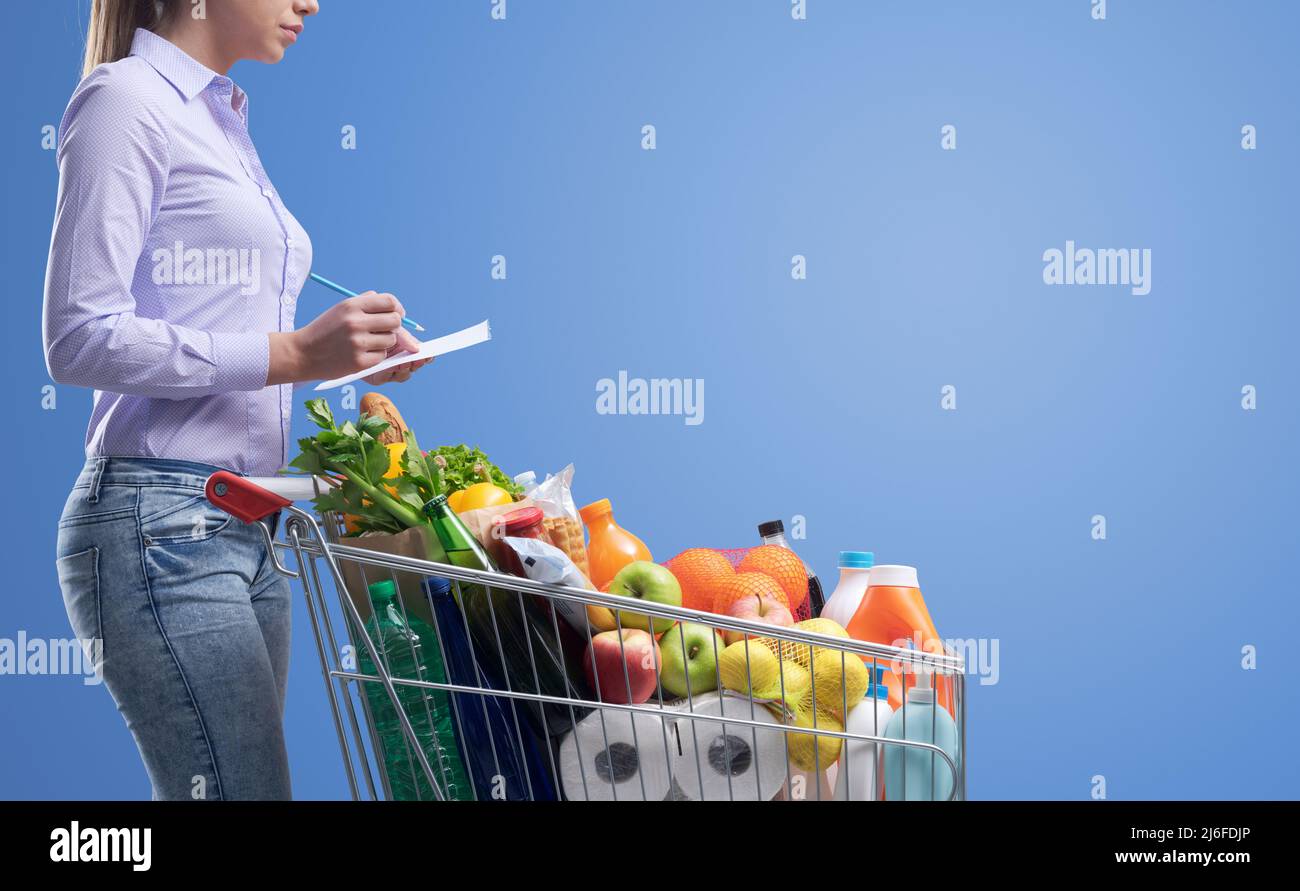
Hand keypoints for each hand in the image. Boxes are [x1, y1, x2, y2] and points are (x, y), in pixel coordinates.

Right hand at [267, 291, 428, 383]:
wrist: (302, 353)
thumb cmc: (325, 330)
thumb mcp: (340, 309)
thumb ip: (365, 302)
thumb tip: (393, 304)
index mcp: (352, 305)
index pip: (390, 301)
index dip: (397, 308)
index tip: (396, 314)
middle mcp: (355, 322)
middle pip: (395, 321)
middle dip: (394, 326)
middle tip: (383, 331)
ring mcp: (357, 343)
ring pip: (391, 340)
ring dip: (385, 342)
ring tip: (368, 343)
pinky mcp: (359, 362)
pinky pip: (382, 356)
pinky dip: (376, 356)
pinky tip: (362, 354)